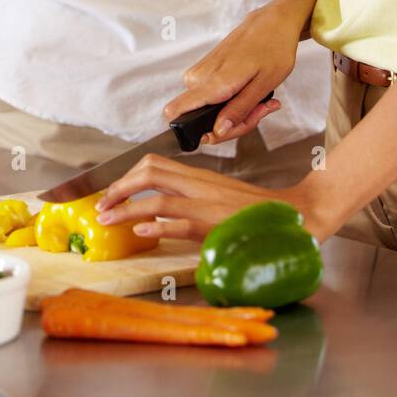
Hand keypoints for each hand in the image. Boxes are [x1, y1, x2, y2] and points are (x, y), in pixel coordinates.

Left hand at [95, 154, 321, 244]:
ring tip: (108, 220)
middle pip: (150, 172)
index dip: (125, 176)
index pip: (154, 164)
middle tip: (101, 205)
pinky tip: (142, 232)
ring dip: (128, 209)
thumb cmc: (256, 211)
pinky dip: (160, 227)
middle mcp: (200, 186)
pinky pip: (183, 223)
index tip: (109, 192)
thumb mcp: (218, 197)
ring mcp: (208, 205)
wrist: (296, 214)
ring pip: (159, 200)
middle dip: (119, 187)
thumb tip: (153, 215)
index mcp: (199, 177)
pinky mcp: (218, 226)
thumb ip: (190, 199)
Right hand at [163, 3, 303, 144]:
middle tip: (262, 109)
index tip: (230, 128)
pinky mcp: (206, 67)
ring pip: (210, 109)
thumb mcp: (265, 84)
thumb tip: (217, 132)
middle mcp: (201, 76)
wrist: (273, 21)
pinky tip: (250, 91)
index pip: (177, 110)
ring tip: (261, 99)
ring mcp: (201, 71)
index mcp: (215, 81)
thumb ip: (239, 110)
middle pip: (203, 119)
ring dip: (236, 112)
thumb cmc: (274, 49)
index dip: (204, 132)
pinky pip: (212, 96)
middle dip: (234, 123)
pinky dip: (232, 100)